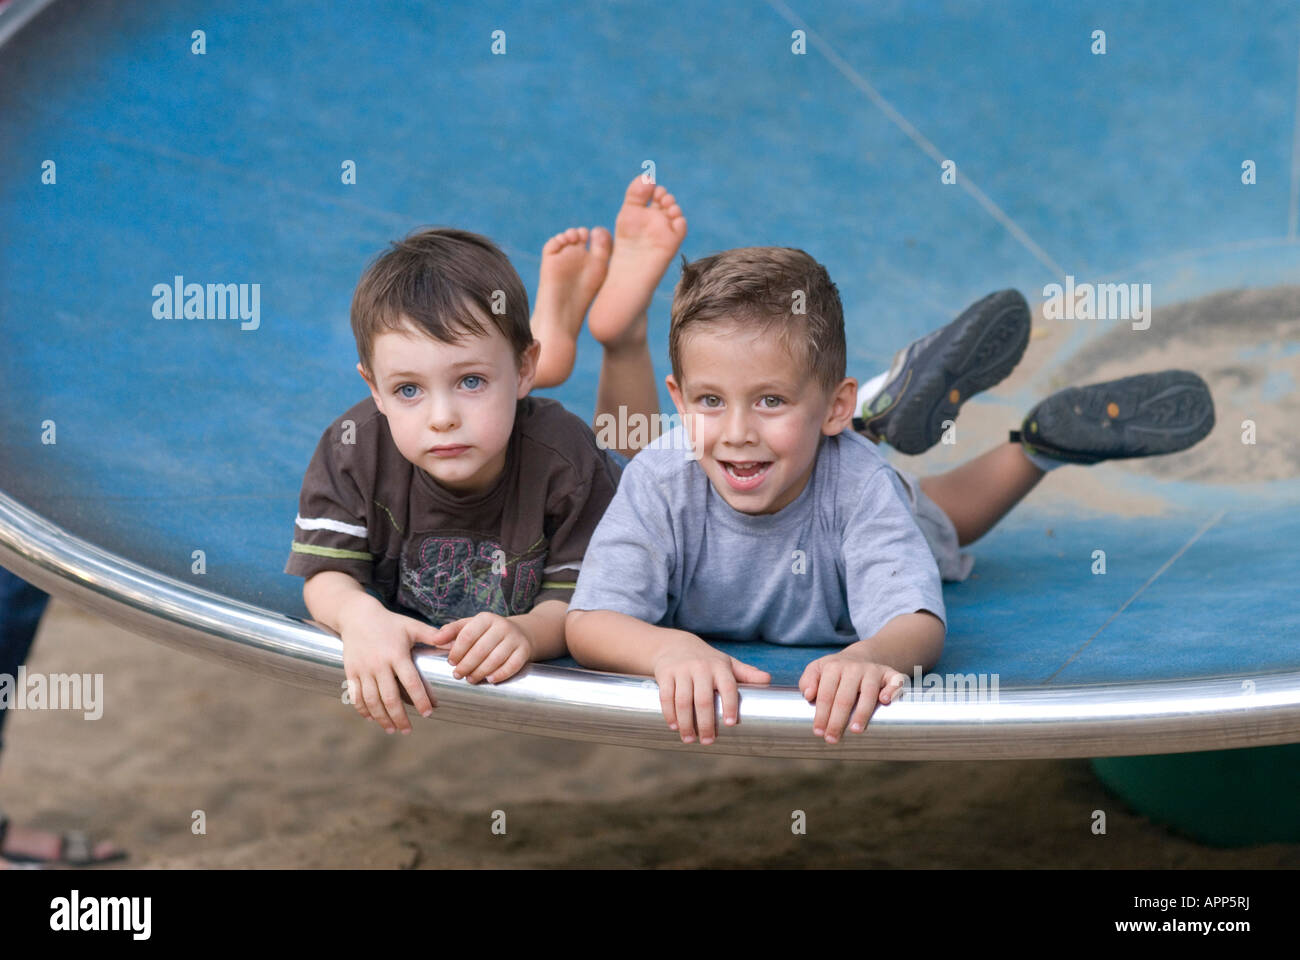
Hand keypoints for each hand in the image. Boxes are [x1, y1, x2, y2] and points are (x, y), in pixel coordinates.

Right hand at [339, 599, 439, 733]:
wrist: (356, 616)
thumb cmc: (390, 622)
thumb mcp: (412, 626)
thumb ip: (433, 636)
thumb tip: (456, 644)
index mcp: (397, 654)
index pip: (411, 682)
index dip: (420, 700)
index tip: (428, 714)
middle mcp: (378, 664)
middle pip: (389, 697)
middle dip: (399, 717)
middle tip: (408, 730)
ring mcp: (362, 669)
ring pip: (372, 701)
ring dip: (382, 718)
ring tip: (392, 729)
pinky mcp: (350, 672)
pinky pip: (356, 696)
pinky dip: (364, 710)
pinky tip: (372, 719)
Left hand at [431, 612, 533, 684]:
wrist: (521, 633)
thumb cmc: (489, 632)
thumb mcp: (470, 626)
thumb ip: (451, 631)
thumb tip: (434, 639)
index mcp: (486, 618)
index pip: (467, 635)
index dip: (456, 651)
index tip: (450, 662)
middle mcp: (502, 626)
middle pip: (480, 650)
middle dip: (466, 665)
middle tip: (457, 675)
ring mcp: (515, 638)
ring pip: (495, 659)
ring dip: (480, 672)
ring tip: (470, 679)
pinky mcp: (525, 651)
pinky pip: (512, 666)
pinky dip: (500, 674)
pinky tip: (489, 680)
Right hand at [651, 633, 770, 744]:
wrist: (675, 645)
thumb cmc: (707, 660)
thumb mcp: (727, 664)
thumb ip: (747, 673)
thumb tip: (768, 680)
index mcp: (719, 667)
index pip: (728, 687)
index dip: (730, 706)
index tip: (730, 724)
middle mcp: (700, 667)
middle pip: (703, 700)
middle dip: (705, 723)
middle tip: (708, 741)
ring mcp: (681, 670)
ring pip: (683, 701)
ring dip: (686, 723)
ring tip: (689, 739)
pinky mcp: (665, 674)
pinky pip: (666, 697)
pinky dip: (670, 714)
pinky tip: (674, 726)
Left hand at [798, 651, 906, 743]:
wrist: (861, 656)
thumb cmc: (835, 671)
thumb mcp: (816, 670)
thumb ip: (807, 681)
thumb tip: (808, 695)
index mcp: (833, 667)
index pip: (826, 694)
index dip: (821, 714)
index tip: (818, 732)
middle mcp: (854, 668)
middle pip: (845, 697)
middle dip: (838, 720)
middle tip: (832, 738)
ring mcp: (873, 670)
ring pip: (869, 692)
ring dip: (862, 711)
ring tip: (855, 729)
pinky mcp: (890, 674)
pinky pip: (894, 681)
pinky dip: (892, 690)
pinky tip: (885, 701)